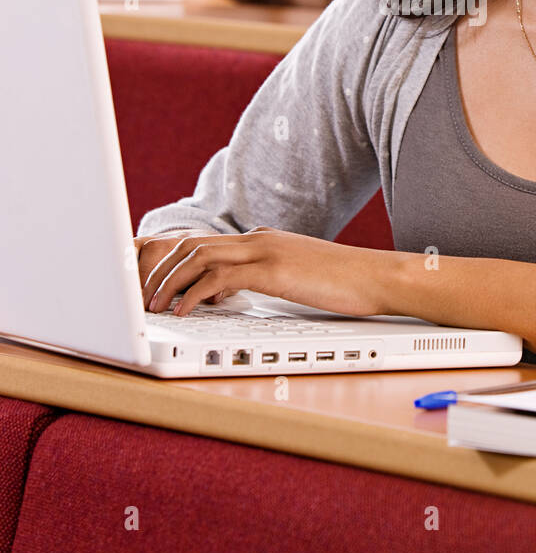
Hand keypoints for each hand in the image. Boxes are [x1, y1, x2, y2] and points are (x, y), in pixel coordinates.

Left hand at [135, 227, 389, 317]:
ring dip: (167, 283)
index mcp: (260, 240)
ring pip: (197, 257)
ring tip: (152, 307)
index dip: (168, 259)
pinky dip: (193, 295)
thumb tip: (220, 292)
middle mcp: (257, 239)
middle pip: (189, 244)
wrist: (378, 277)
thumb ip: (254, 280)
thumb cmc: (342, 284)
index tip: (148, 280)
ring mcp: (264, 251)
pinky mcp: (272, 270)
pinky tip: (183, 313)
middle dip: (157, 270)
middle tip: (139, 297)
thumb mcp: (290, 279)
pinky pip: (218, 278)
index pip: (201, 242)